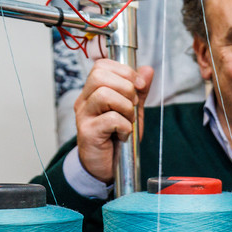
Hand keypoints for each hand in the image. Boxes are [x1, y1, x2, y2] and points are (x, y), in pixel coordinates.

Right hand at [73, 59, 153, 182]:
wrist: (106, 165)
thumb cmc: (116, 136)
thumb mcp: (132, 110)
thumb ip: (139, 90)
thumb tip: (147, 70)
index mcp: (93, 91)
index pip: (101, 66)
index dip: (124, 71)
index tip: (139, 85)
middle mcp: (84, 100)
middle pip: (100, 75)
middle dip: (126, 87)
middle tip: (132, 105)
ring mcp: (84, 116)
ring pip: (104, 94)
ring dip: (126, 107)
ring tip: (128, 121)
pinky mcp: (88, 132)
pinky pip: (110, 119)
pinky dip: (124, 126)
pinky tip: (124, 134)